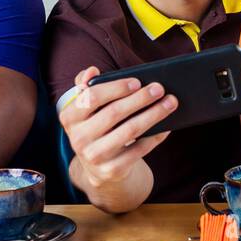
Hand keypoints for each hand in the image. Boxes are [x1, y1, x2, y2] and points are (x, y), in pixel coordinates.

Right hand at [58, 65, 175, 191]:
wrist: (98, 168)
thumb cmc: (96, 127)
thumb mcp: (86, 109)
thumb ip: (87, 86)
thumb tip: (92, 71)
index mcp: (70, 117)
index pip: (92, 97)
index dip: (116, 88)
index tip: (137, 81)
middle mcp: (79, 138)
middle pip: (114, 112)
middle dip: (140, 98)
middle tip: (159, 88)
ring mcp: (95, 156)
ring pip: (130, 130)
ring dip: (154, 114)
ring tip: (170, 102)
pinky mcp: (112, 169)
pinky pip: (140, 149)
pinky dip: (156, 136)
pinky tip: (168, 125)